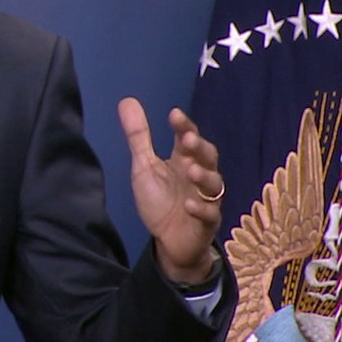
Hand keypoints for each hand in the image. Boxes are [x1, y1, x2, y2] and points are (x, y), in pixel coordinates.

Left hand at [118, 97, 222, 283]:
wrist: (169, 241)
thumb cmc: (160, 200)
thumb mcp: (144, 167)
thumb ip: (139, 137)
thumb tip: (127, 100)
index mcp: (183, 161)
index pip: (188, 138)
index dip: (184, 126)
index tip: (174, 114)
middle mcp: (199, 177)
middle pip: (208, 157)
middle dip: (200, 148)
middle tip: (188, 140)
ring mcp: (206, 200)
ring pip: (214, 185)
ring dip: (204, 176)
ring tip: (190, 170)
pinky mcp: (207, 223)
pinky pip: (210, 215)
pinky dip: (201, 209)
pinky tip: (190, 205)